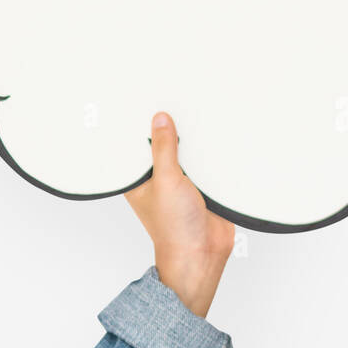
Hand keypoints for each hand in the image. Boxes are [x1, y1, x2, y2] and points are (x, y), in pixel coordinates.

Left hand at [123, 111, 235, 317]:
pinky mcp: (202, 185)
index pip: (134, 146)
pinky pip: (204, 161)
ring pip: (184, 151)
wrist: (203, 253)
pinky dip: (208, 151)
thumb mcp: (165, 181)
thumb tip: (160, 119)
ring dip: (190, 139)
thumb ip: (164, 149)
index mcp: (139, 180)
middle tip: (169, 94)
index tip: (139, 99)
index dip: (137, 125)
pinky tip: (214, 131)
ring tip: (193, 104)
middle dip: (167, 127)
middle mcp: (158, 178)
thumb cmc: (173, 227)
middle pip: (161, 144)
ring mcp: (180, 181)